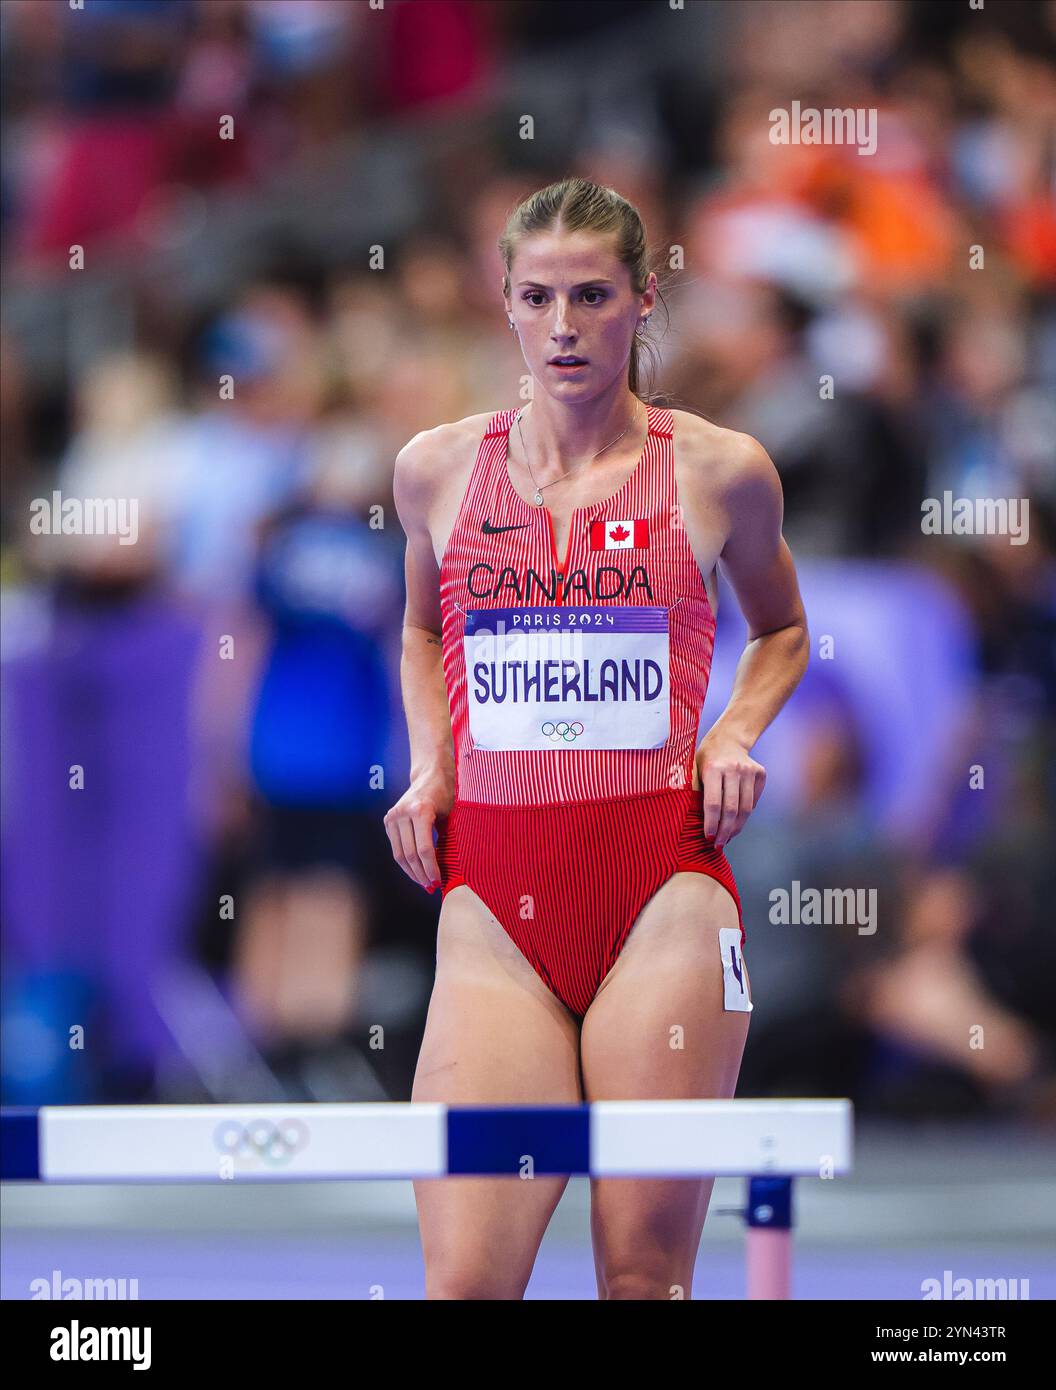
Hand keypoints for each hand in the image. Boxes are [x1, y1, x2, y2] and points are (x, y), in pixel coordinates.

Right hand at [383, 768, 454, 891]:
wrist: (429, 776)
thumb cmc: (445, 795)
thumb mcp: (451, 814)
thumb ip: (447, 838)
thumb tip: (451, 869)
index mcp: (421, 810)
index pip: (424, 849)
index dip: (431, 868)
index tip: (438, 881)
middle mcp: (403, 813)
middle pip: (410, 854)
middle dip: (421, 874)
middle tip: (431, 887)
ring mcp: (393, 816)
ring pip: (400, 854)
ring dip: (412, 872)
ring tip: (424, 883)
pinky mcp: (388, 820)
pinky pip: (396, 848)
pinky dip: (405, 862)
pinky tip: (415, 871)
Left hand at [693, 733, 765, 847]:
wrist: (728, 738)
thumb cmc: (705, 759)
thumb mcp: (693, 770)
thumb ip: (692, 792)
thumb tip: (689, 822)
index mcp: (713, 768)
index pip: (713, 803)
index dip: (711, 824)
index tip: (708, 838)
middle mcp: (734, 768)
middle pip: (731, 809)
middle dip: (725, 831)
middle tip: (718, 845)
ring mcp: (749, 771)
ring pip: (746, 809)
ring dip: (737, 827)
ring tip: (728, 838)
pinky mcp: (760, 774)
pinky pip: (753, 802)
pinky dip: (745, 815)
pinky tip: (736, 822)